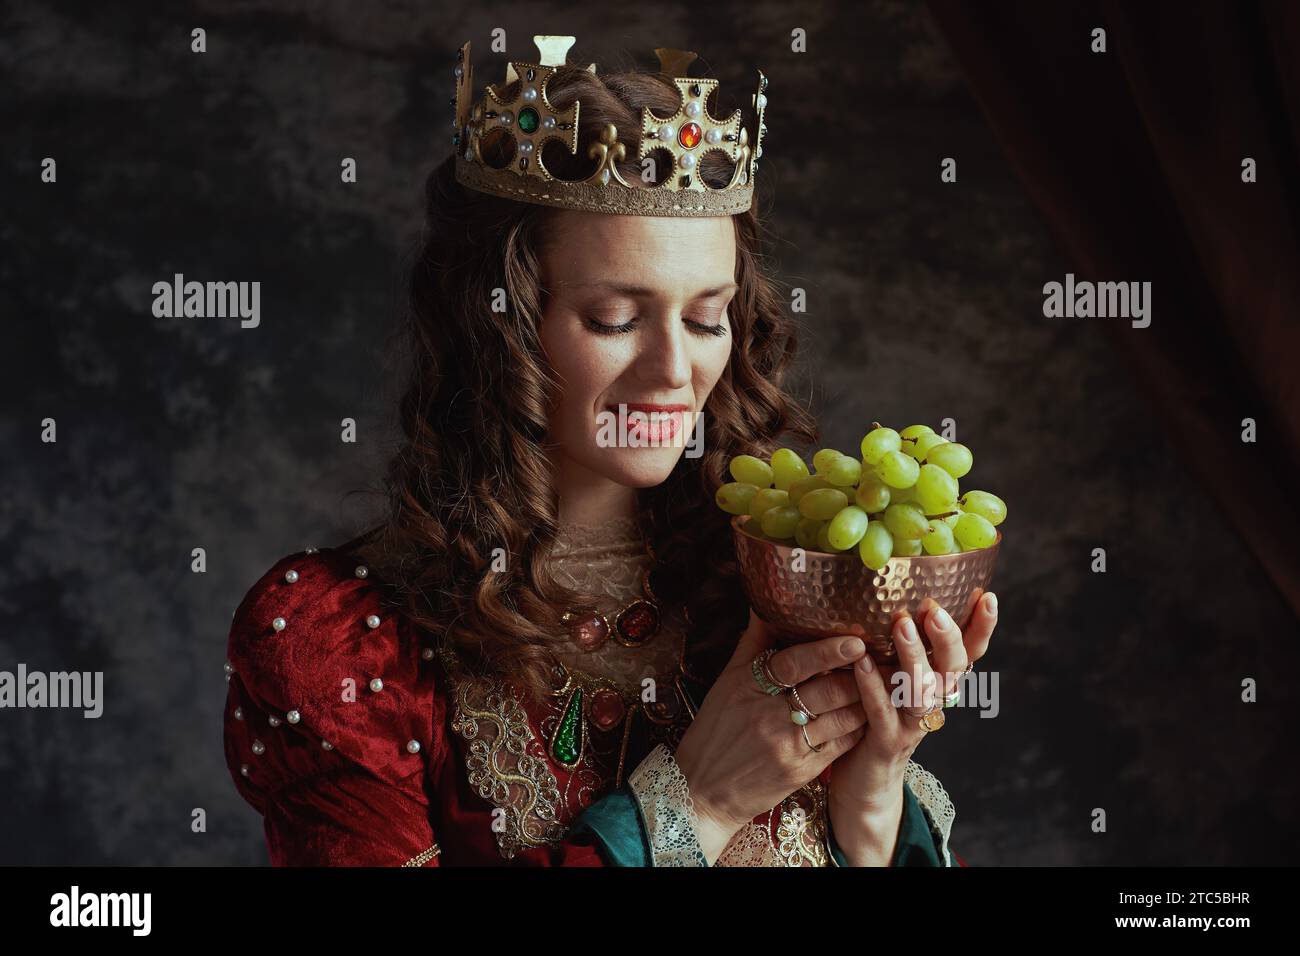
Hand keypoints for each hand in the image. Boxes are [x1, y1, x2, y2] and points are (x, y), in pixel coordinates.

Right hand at [673, 610, 871, 861]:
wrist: (702, 790)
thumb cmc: (714, 730)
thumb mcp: (726, 683)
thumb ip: (752, 644)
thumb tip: (764, 605)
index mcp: (749, 687)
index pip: (794, 663)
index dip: (827, 652)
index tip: (855, 642)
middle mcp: (769, 716)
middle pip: (827, 690)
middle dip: (860, 675)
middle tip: (883, 661)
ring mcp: (787, 746)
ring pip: (841, 716)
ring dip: (865, 700)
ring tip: (883, 684)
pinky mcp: (801, 771)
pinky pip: (840, 744)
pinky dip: (858, 727)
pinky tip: (869, 714)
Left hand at [827, 589, 998, 863]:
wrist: (865, 784)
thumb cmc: (876, 717)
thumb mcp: (894, 678)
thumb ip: (902, 645)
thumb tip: (895, 592)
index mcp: (939, 683)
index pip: (970, 653)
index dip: (982, 627)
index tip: (988, 596)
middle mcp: (933, 703)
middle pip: (952, 669)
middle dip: (947, 638)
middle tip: (933, 609)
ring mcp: (911, 725)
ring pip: (921, 690)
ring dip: (913, 656)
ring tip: (900, 624)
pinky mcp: (885, 743)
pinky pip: (881, 712)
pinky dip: (873, 686)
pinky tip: (862, 661)